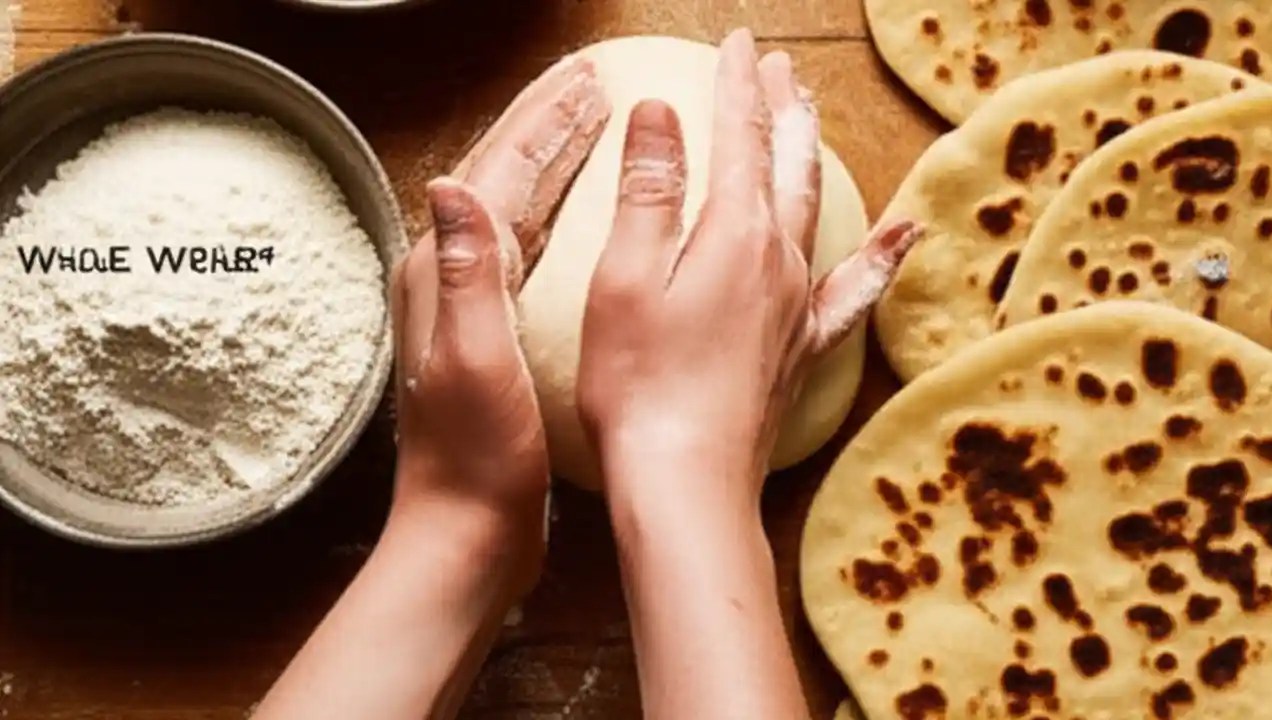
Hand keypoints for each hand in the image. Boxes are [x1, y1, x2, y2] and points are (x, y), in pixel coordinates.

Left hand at [390, 53, 609, 594]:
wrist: (465, 530)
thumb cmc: (475, 460)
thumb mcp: (474, 362)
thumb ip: (465, 273)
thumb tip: (452, 182)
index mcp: (444, 274)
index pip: (497, 172)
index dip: (543, 121)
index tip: (587, 82)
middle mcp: (448, 278)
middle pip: (502, 175)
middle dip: (546, 123)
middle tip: (591, 83)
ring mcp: (467, 304)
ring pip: (515, 205)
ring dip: (551, 158)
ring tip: (589, 122)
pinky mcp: (490, 331)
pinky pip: (524, 246)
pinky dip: (553, 211)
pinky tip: (574, 208)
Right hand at [578, 30, 919, 505]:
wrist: (686, 481)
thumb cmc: (640, 386)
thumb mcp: (626, 279)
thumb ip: (649, 192)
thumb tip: (662, 112)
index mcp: (733, 236)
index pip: (739, 139)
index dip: (736, 85)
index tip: (737, 44)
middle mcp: (778, 262)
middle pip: (785, 164)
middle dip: (781, 107)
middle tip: (779, 64)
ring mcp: (796, 307)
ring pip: (812, 209)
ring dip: (810, 155)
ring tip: (810, 116)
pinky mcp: (799, 350)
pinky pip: (850, 291)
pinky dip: (878, 256)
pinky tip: (904, 235)